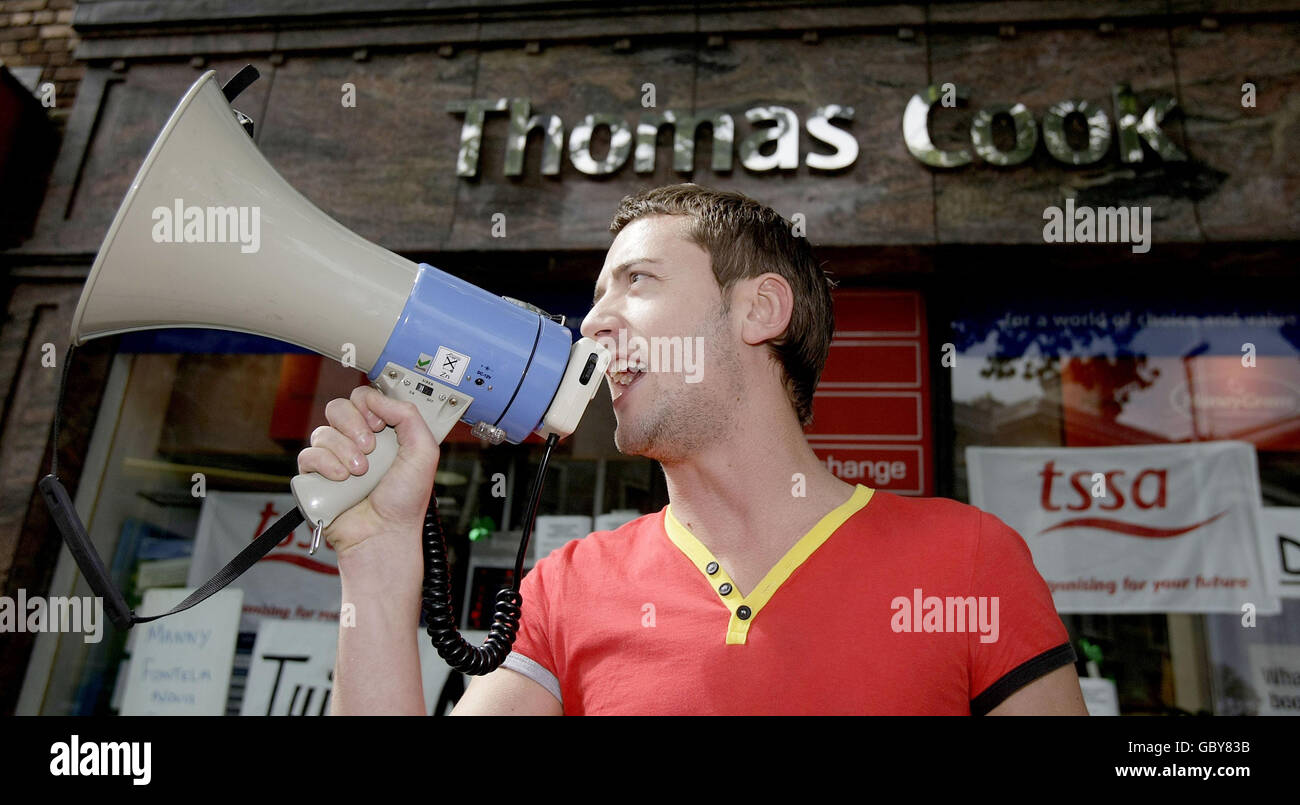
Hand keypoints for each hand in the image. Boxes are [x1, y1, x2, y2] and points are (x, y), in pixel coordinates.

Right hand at [296, 385, 439, 555]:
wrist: (383, 534)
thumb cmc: (405, 502)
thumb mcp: (424, 452)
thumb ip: (408, 415)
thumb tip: (377, 398)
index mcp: (383, 433)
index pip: (364, 399)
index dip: (369, 406)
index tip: (380, 425)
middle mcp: (357, 443)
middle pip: (339, 407)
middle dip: (354, 424)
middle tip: (370, 448)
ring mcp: (335, 459)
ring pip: (323, 431)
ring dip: (344, 449)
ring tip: (360, 472)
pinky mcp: (316, 477)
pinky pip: (308, 455)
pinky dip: (325, 464)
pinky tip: (342, 479)